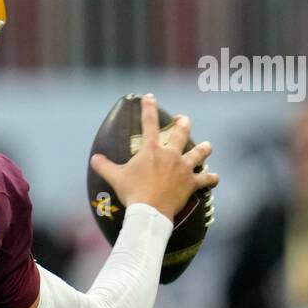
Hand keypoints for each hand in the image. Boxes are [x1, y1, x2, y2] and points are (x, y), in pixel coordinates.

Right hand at [90, 94, 218, 220]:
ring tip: (207, 146)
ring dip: (204, 148)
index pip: (149, 123)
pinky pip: (207, 179)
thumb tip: (94, 158)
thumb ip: (104, 166)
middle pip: (181, 133)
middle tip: (184, 119)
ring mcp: (184, 168)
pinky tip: (213, 177)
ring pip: (200, 153)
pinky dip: (211, 178)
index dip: (149, 108)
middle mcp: (171, 155)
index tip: (150, 97)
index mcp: (152, 150)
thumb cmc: (132, 192)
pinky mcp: (192, 182)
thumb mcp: (115, 178)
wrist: (150, 210)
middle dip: (183, 123)